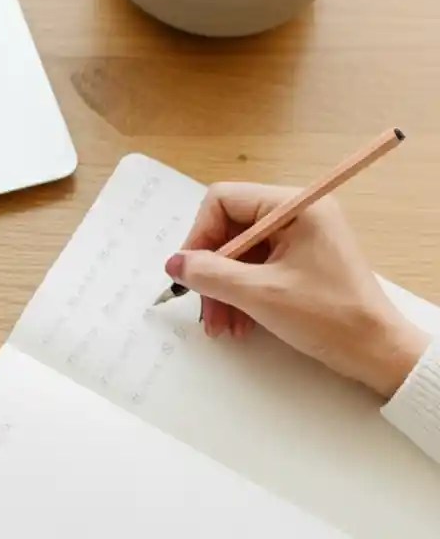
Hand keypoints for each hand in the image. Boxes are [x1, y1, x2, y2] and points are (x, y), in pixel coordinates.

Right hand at [165, 182, 430, 398]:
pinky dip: (242, 293)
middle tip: (203, 306)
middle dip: (212, 270)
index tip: (190, 271)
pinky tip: (239, 323)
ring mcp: (301, 236)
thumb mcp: (260, 294)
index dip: (200, 234)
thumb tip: (173, 264)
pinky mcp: (302, 260)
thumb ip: (210, 274)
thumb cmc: (329, 317)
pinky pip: (257, 267)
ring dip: (224, 288)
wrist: (379, 353)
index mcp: (295, 206)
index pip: (224, 200)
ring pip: (241, 252)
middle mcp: (298, 213)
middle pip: (230, 228)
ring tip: (221, 325)